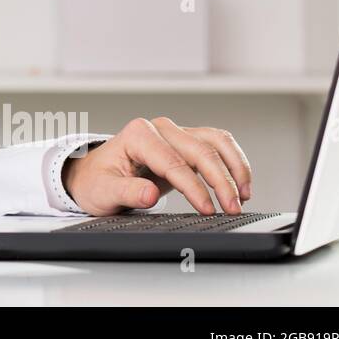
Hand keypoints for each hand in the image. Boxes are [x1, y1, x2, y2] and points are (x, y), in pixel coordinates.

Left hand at [61, 117, 253, 215]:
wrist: (94, 176)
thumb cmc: (97, 182)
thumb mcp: (103, 192)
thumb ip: (126, 192)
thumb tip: (149, 194)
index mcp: (137, 135)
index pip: (174, 162)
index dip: (194, 187)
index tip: (208, 209)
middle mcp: (159, 128)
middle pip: (201, 150)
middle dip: (221, 181)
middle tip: (232, 208)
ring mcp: (174, 133)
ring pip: (216, 143)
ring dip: (235, 169)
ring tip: (243, 197)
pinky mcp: (186, 143)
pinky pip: (218, 146)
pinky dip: (234, 163)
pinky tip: (241, 186)